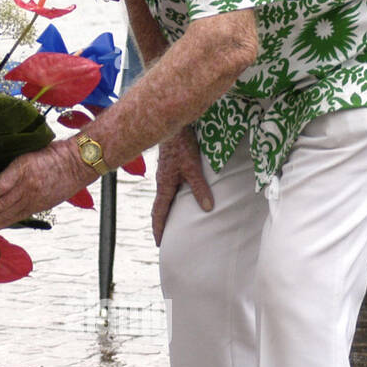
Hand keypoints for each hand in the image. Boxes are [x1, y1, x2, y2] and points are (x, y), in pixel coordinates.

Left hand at [0, 139, 90, 230]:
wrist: (78, 163)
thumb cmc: (52, 153)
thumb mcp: (29, 151)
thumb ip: (13, 165)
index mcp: (23, 167)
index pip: (1, 185)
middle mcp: (28, 185)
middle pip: (3, 204)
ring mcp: (35, 197)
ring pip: (10, 213)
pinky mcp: (41, 205)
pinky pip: (21, 216)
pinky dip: (7, 222)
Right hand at [150, 127, 212, 245]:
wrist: (171, 123)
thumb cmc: (181, 145)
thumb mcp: (192, 167)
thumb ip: (200, 187)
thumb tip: (208, 208)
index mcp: (164, 185)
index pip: (159, 212)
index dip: (159, 228)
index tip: (159, 243)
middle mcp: (162, 181)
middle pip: (159, 206)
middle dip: (161, 222)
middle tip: (164, 236)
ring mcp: (165, 173)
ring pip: (164, 195)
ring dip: (166, 208)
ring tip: (173, 219)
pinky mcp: (169, 165)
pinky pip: (168, 186)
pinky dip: (172, 196)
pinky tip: (180, 194)